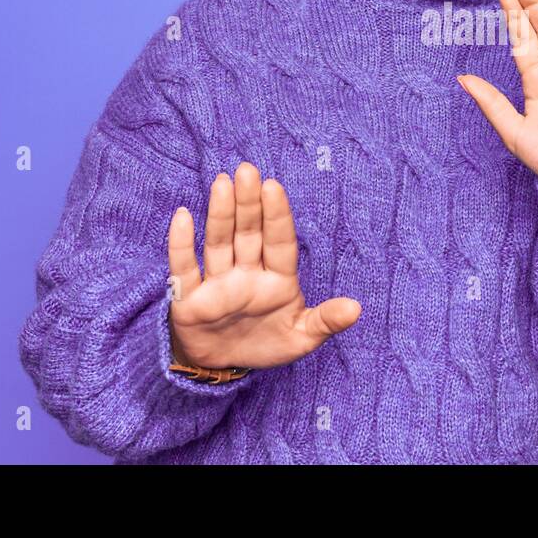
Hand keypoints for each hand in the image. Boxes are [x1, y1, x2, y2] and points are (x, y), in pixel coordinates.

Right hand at [167, 162, 360, 369]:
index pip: (278, 242)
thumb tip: (356, 309)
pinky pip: (184, 268)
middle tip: (248, 170)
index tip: (274, 186)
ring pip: (218, 243)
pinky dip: (181, 244)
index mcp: (277, 280)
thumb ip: (325, 322)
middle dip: (248, 204)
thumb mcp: (301, 338)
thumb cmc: (266, 344)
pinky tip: (183, 216)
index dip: (276, 216)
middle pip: (248, 233)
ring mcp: (217, 284)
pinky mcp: (189, 299)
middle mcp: (246, 274)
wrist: (223, 367)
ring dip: (220, 214)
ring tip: (223, 183)